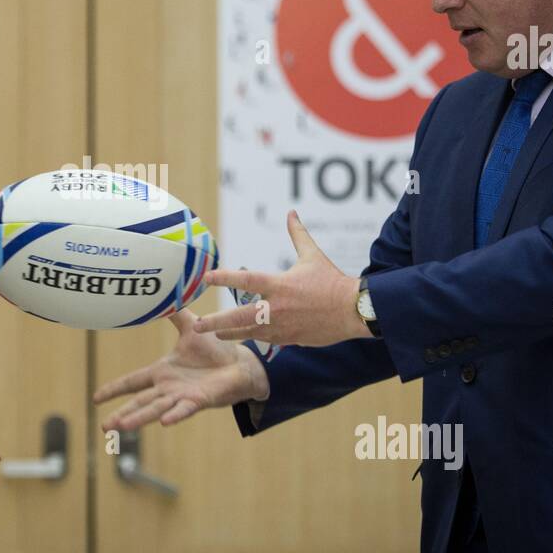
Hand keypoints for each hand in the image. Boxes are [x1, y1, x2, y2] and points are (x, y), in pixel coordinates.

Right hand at [94, 310, 269, 431]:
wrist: (240, 363)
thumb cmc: (215, 350)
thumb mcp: (190, 327)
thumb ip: (175, 313)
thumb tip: (162, 294)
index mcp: (162, 372)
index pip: (132, 382)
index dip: (114, 389)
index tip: (95, 398)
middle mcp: (168, 388)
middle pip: (139, 402)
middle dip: (122, 414)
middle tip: (105, 426)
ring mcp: (182, 396)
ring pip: (156, 409)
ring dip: (139, 418)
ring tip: (120, 427)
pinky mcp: (199, 401)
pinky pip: (185, 409)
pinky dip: (174, 415)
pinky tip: (164, 422)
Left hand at [193, 210, 369, 346]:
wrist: (354, 310)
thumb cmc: (332, 281)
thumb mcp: (313, 255)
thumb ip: (297, 234)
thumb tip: (291, 212)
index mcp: (279, 284)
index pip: (246, 280)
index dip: (224, 278)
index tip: (206, 277)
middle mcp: (277, 307)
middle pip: (239, 316)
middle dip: (216, 322)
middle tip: (198, 324)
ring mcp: (282, 326)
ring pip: (249, 333)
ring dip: (230, 333)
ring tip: (215, 333)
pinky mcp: (290, 339)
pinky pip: (266, 339)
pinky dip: (254, 337)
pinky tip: (242, 337)